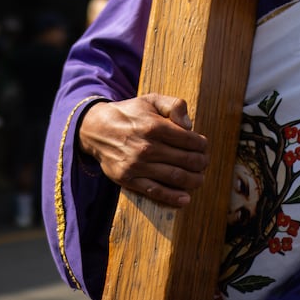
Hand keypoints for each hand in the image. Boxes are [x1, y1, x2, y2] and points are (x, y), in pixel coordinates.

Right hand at [78, 94, 207, 206]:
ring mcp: (137, 165)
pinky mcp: (128, 179)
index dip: (202, 145)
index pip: (190, 141)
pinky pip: (155, 191)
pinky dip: (172, 197)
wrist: (96, 129)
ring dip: (193, 180)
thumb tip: (190, 125)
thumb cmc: (129, 114)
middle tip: (204, 162)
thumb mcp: (150, 100)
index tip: (203, 147)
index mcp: (154, 126)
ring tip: (199, 178)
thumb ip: (174, 105)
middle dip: (201, 163)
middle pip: (186, 160)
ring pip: (175, 177)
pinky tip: (185, 199)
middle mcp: (147, 147)